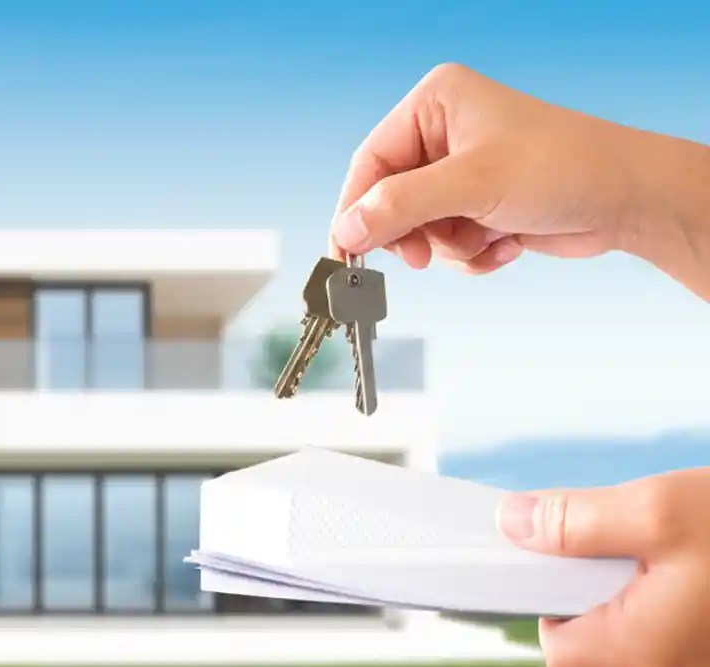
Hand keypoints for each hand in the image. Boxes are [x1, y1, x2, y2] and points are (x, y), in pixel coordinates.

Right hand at [330, 63, 709, 298]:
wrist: (628, 199)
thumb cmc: (563, 167)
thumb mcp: (471, 186)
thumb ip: (400, 206)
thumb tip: (346, 229)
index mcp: (434, 104)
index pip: (370, 162)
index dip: (357, 209)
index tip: (348, 251)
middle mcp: (443, 133)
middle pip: (390, 199)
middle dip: (415, 232)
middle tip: (424, 255)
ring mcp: (461, 170)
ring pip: (418, 227)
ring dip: (450, 246)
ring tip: (488, 238)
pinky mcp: (479, 203)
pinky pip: (446, 242)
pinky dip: (470, 253)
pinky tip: (505, 243)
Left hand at [497, 468, 709, 666]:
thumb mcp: (659, 510)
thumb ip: (574, 522)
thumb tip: (512, 524)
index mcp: (643, 655)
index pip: (555, 644)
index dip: (544, 594)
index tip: (550, 551)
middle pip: (592, 634)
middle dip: (596, 580)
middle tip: (632, 535)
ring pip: (633, 629)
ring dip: (638, 584)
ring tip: (680, 545)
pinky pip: (671, 629)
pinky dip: (670, 594)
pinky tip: (701, 561)